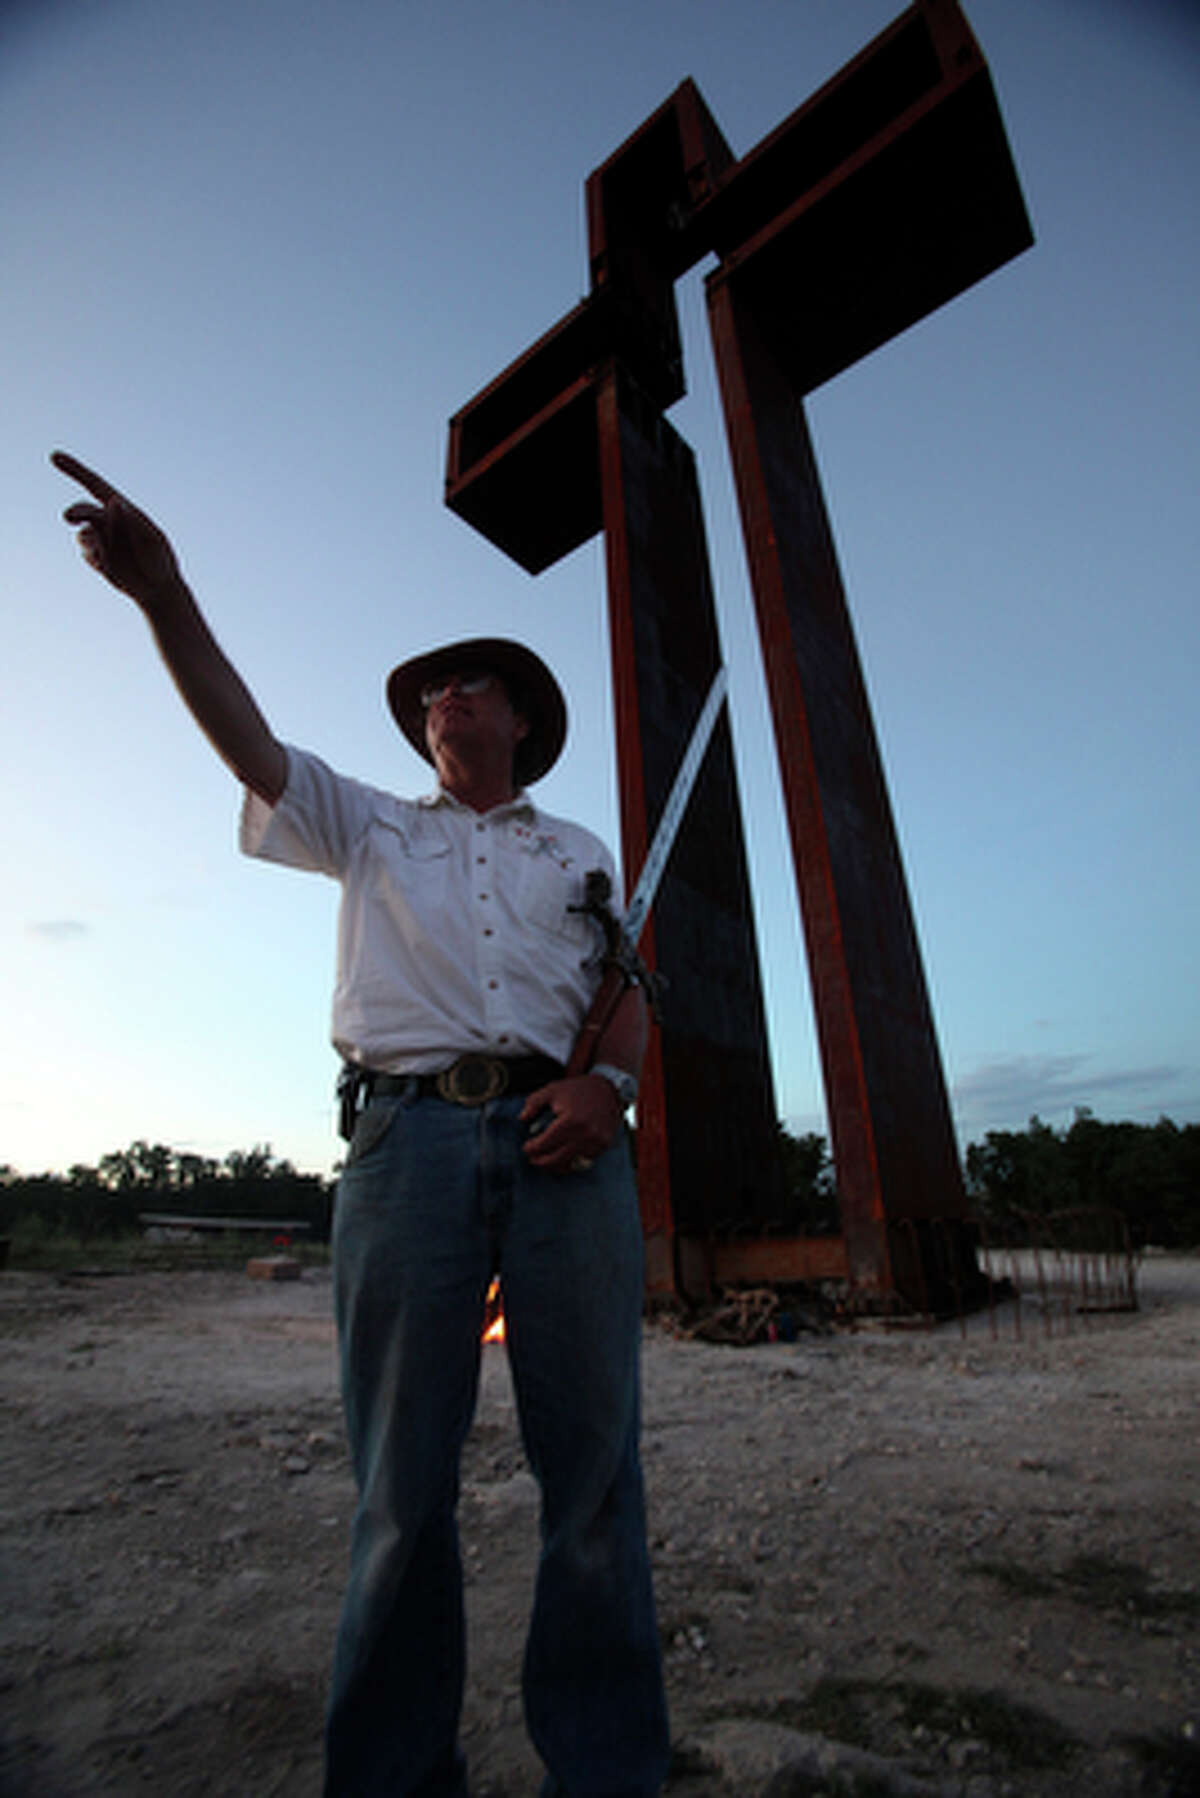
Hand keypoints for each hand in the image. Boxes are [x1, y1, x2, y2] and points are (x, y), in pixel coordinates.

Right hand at [52, 451, 182, 609]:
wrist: (158, 590)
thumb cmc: (160, 561)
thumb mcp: (151, 539)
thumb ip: (133, 520)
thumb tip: (114, 501)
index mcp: (124, 510)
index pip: (96, 485)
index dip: (75, 469)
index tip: (54, 455)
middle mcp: (110, 521)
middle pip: (85, 510)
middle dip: (77, 512)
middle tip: (67, 518)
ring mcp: (102, 538)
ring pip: (83, 534)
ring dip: (91, 542)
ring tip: (110, 557)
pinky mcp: (97, 556)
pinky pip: (87, 553)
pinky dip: (95, 559)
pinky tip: (111, 568)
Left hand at [520, 1074, 622, 1174]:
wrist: (608, 1089)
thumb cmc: (577, 1089)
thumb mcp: (552, 1090)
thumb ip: (534, 1103)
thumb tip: (522, 1118)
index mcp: (570, 1121)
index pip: (544, 1144)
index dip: (531, 1149)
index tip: (526, 1147)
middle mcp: (584, 1134)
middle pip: (555, 1159)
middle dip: (540, 1161)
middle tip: (532, 1158)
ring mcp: (596, 1142)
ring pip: (570, 1164)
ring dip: (555, 1165)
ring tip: (545, 1161)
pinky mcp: (603, 1145)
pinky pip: (583, 1161)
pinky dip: (571, 1161)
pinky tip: (562, 1157)